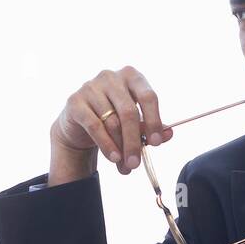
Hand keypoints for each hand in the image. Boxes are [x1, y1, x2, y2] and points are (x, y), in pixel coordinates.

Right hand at [50, 66, 174, 184]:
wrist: (80, 123)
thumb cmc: (114, 119)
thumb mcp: (135, 122)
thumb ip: (151, 127)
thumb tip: (169, 134)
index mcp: (132, 77)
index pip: (148, 96)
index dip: (154, 121)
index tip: (156, 143)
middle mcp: (111, 77)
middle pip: (129, 112)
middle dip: (135, 142)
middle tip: (137, 163)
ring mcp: (91, 87)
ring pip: (112, 123)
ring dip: (121, 148)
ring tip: (126, 166)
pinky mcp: (75, 101)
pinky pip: (95, 126)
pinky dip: (106, 145)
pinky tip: (114, 158)